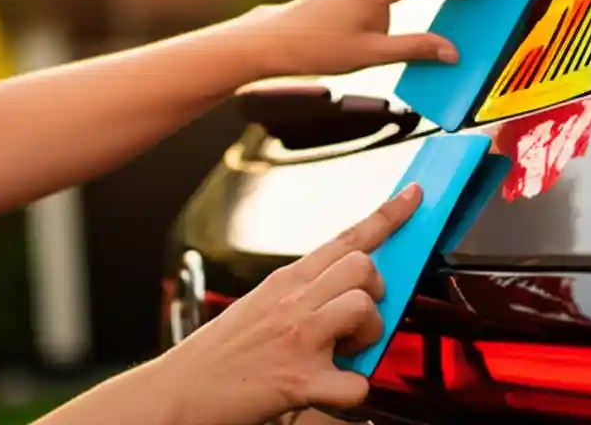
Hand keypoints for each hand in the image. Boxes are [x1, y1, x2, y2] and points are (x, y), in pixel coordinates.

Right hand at [146, 183, 421, 424]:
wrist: (174, 394)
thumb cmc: (219, 356)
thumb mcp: (261, 308)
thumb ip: (305, 297)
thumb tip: (350, 296)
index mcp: (286, 281)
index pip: (347, 236)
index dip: (389, 214)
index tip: (416, 195)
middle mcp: (293, 301)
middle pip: (365, 266)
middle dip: (377, 292)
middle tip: (358, 321)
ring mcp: (297, 338)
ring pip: (364, 308)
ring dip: (368, 336)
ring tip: (343, 355)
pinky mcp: (299, 380)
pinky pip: (357, 382)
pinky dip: (352, 393)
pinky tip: (331, 392)